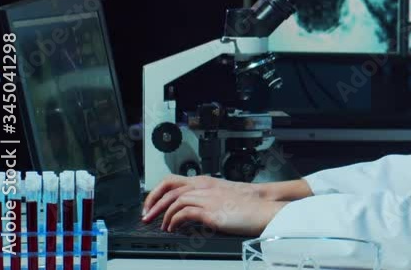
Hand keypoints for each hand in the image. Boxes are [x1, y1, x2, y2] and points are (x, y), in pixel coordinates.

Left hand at [159, 186, 288, 235]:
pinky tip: (174, 228)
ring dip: (164, 214)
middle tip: (147, 216)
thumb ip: (208, 200)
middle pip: (170, 189)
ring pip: (175, 201)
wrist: (263, 209)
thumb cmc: (248, 206)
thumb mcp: (224, 198)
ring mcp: (208, 198)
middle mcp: (205, 188)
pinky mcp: (211, 211)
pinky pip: (185, 213)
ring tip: (161, 226)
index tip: (152, 205)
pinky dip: (175, 221)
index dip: (159, 193)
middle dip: (154, 203)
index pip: (174, 182)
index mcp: (207, 183)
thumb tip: (193, 212)